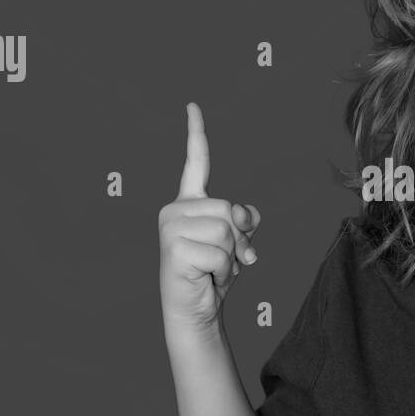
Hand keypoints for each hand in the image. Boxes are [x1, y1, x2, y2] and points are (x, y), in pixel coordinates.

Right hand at [158, 102, 260, 331]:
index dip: (195, 133)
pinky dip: (224, 271)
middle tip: (228, 259)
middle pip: (228, 209)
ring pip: (226, 231)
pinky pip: (220, 253)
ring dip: (232, 258)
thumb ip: (243, 220)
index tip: (193, 105)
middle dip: (239, 238)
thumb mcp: (236, 242)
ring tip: (214, 269)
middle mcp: (175, 210)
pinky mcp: (173, 248)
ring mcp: (170, 228)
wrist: (195, 309)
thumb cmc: (213, 274)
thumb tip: (244, 216)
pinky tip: (207, 278)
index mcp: (189, 202)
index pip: (195, 162)